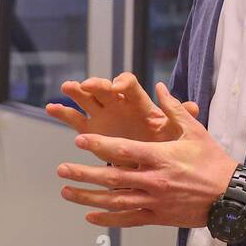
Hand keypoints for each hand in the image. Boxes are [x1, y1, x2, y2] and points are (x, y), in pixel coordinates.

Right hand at [45, 72, 197, 144]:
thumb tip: (195, 105)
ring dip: (76, 91)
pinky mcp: (91, 129)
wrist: (151, 162)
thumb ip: (181, 118)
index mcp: (138, 102)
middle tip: (87, 85)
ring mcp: (103, 115)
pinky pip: (74, 118)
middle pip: (104, 88)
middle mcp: (118, 104)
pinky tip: (50, 107)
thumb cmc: (164, 144)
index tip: (116, 87)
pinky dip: (63, 112)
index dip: (122, 83)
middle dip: (96, 84)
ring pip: (87, 98)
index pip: (129, 85)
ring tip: (67, 88)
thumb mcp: (175, 133)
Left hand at [57, 83, 238, 228]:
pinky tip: (90, 216)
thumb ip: (174, 109)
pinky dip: (108, 220)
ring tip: (67, 192)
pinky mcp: (159, 217)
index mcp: (161, 157)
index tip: (79, 140)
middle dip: (83, 173)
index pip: (123, 150)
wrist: (231, 196)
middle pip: (111, 179)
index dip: (99, 146)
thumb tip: (159, 87)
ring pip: (114, 202)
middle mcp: (154, 180)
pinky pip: (128, 220)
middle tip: (61, 169)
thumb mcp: (195, 131)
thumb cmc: (214, 161)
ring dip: (88, 197)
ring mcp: (155, 201)